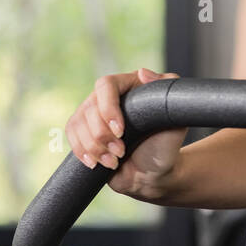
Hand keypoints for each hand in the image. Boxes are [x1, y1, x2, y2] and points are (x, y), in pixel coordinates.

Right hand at [65, 67, 186, 197]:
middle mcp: (108, 97)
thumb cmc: (166, 144)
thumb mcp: (174, 119)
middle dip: (103, 136)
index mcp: (130, 86)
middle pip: (89, 109)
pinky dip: (83, 152)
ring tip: (113, 161)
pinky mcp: (83, 131)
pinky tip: (96, 163)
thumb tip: (142, 73)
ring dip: (94, 147)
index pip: (106, 85)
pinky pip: (71, 136)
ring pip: (77, 124)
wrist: (154, 172)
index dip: (108, 108)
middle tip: (121, 152)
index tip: (120, 130)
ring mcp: (93, 114)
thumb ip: (166, 92)